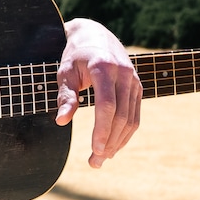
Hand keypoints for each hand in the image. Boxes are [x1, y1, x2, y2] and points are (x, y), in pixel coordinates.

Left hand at [56, 17, 141, 166]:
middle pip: (121, 116)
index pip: (107, 105)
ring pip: (131, 119)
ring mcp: (134, 81)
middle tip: (95, 162)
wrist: (97, 36)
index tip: (95, 149)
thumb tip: (61, 121)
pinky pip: (135, 115)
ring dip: (118, 142)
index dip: (102, 129)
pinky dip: (125, 133)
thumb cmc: (76, 56)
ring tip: (102, 159)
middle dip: (109, 142)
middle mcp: (124, 74)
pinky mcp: (138, 88)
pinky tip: (114, 146)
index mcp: (104, 68)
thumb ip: (65, 96)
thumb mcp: (65, 72)